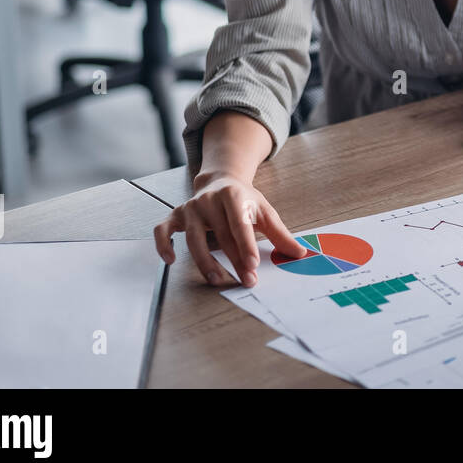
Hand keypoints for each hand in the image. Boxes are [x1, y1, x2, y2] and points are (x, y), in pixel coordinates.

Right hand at [153, 171, 307, 286]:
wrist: (220, 180)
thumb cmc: (244, 200)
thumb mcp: (265, 211)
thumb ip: (280, 234)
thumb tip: (300, 253)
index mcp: (233, 195)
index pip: (239, 223)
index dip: (245, 245)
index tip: (252, 265)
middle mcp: (209, 200)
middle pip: (220, 235)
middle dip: (233, 261)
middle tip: (246, 281)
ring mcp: (190, 207)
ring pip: (193, 238)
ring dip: (204, 261)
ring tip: (217, 280)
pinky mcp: (175, 215)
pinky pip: (163, 231)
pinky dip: (163, 244)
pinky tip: (171, 260)